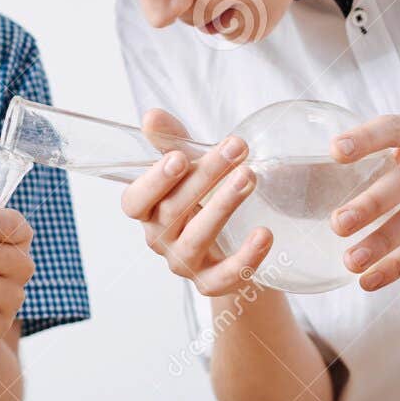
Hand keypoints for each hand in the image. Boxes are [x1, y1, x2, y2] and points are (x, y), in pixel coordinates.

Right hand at [119, 108, 272, 296]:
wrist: (228, 245)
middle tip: (236, 148)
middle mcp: (159, 238)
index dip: (154, 181)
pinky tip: (264, 235)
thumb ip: (172, 142)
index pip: (135, 202)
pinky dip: (244, 258)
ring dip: (223, 207)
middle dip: (205, 177)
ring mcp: (183, 263)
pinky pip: (224, 278)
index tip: (180, 156)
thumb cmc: (202, 198)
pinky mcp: (210, 283)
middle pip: (172, 211)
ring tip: (249, 177)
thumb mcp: (188, 167)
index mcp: (148, 210)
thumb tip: (152, 117)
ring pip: (197, 239)